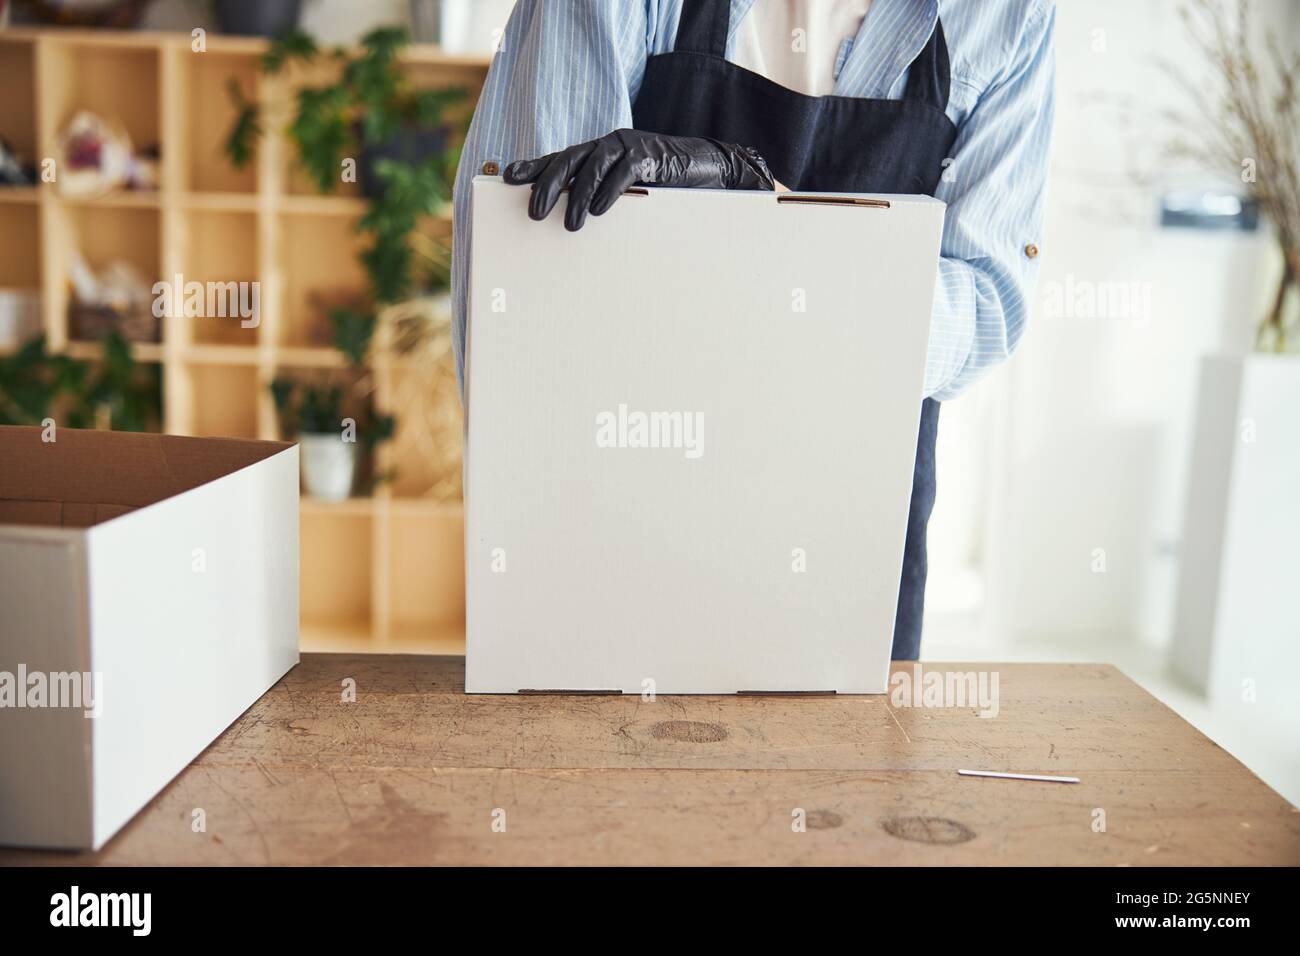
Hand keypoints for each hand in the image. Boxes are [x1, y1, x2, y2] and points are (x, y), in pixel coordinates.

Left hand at [502, 128, 775, 230]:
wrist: (710, 170)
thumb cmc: (664, 187)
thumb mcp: (627, 193)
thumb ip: (600, 198)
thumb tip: (570, 221)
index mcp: (600, 153)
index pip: (560, 158)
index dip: (533, 166)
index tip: (507, 177)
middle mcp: (610, 145)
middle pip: (569, 158)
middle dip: (547, 184)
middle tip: (534, 212)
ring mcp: (630, 147)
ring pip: (593, 164)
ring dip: (578, 195)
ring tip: (570, 224)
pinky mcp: (652, 156)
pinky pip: (625, 171)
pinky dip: (610, 190)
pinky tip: (600, 210)